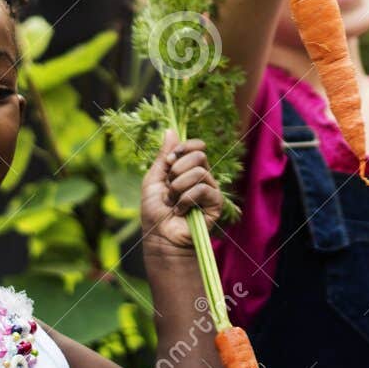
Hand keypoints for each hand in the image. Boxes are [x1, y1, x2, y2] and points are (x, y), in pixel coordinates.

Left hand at [140, 131, 223, 251]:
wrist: (160, 237)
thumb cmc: (154, 212)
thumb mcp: (153, 179)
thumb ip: (163, 156)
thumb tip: (170, 130)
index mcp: (188, 169)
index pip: (196, 147)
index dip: (184, 148)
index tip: (169, 160)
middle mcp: (202, 177)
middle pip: (199, 155)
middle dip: (178, 169)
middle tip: (169, 186)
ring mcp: (210, 190)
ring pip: (199, 172)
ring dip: (178, 187)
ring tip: (172, 202)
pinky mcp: (215, 204)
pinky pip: (203, 189)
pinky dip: (186, 199)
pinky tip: (180, 211)